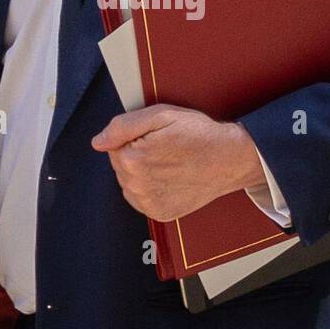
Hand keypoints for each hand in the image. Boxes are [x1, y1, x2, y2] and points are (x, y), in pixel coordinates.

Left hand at [90, 104, 265, 220]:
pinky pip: (140, 198)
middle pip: (120, 165)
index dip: (133, 137)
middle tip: (165, 147)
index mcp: (133, 159)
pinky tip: (169, 178)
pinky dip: (150, 188)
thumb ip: (124, 125)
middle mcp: (137, 185)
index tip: (156, 136)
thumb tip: (98, 141)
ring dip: (143, 172)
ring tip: (170, 162)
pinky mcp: (160, 213)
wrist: (230, 158)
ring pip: (129, 182)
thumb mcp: (162, 115)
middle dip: (136, 154)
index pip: (113, 145)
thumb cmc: (200, 134)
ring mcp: (149, 203)